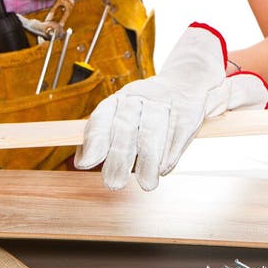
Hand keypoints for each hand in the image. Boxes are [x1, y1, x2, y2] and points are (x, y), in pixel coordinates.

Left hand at [74, 22, 267, 190]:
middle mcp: (138, 97)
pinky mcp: (185, 111)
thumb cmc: (147, 108)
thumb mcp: (122, 114)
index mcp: (120, 99)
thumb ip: (102, 136)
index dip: (94, 141)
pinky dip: (169, 156)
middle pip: (126, 127)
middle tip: (113, 183)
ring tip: (146, 185)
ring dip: (148, 162)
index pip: (102, 117)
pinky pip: (175, 135)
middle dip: (118, 157)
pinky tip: (163, 170)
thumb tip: (81, 162)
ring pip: (152, 132)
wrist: (185, 82)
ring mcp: (163, 102)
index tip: (86, 164)